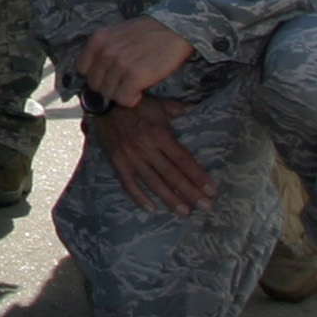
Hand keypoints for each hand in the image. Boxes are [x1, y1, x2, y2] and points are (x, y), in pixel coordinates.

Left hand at [80, 15, 196, 109]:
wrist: (175, 29)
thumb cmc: (147, 32)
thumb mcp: (117, 33)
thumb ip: (103, 48)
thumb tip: (94, 73)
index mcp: (97, 39)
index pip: (82, 69)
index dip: (96, 75)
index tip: (108, 76)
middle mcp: (105, 52)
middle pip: (95, 85)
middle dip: (109, 86)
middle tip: (124, 82)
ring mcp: (120, 65)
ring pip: (109, 94)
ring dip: (122, 93)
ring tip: (134, 84)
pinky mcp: (136, 76)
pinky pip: (124, 100)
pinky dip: (132, 100)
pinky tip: (140, 91)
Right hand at [89, 93, 211, 214]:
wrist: (104, 104)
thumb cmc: (136, 105)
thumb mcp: (160, 104)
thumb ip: (179, 109)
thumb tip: (199, 108)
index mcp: (160, 134)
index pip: (183, 160)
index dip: (198, 176)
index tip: (211, 190)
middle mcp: (146, 148)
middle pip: (172, 175)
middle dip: (190, 192)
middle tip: (206, 207)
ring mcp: (131, 157)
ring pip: (153, 182)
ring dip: (170, 199)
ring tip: (184, 212)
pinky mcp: (117, 162)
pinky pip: (128, 184)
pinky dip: (139, 198)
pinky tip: (151, 209)